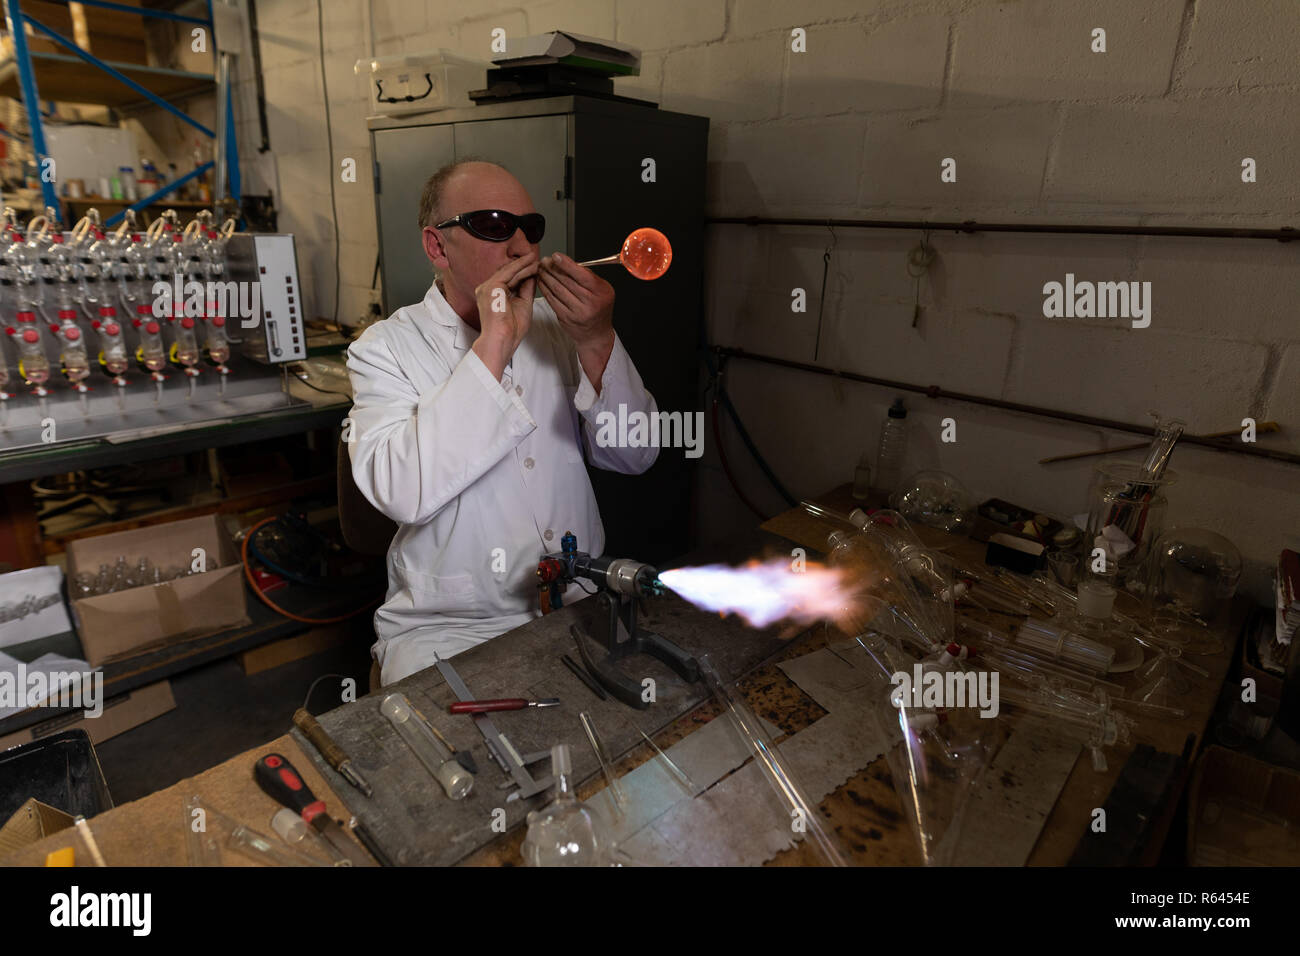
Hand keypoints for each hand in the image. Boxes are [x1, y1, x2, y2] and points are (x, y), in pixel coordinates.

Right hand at [473, 253, 537, 379]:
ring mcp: (487, 287)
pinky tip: (531, 262)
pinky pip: (509, 272)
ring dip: (524, 264)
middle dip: (523, 265)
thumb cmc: (511, 330)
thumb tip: (533, 275)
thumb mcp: (523, 304)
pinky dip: (521, 267)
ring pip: (509, 271)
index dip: (522, 272)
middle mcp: (487, 289)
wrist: (502, 340)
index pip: (508, 279)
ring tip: (537, 259)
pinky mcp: (491, 286)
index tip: (535, 267)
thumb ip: (526, 289)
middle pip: (507, 273)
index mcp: (493, 295)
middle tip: (537, 258)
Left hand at [538, 252, 614, 352]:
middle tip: (545, 261)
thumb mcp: (602, 290)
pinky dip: (545, 289)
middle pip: (567, 281)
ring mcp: (578, 312)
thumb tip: (567, 263)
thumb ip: (589, 277)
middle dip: (553, 269)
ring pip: (558, 290)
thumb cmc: (599, 308)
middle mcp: (591, 303)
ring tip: (541, 269)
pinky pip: (552, 300)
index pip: (583, 276)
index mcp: (601, 292)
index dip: (567, 264)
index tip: (556, 256)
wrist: (596, 334)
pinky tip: (541, 282)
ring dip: (547, 277)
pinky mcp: (566, 319)